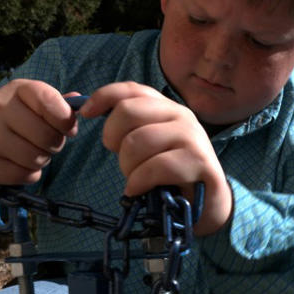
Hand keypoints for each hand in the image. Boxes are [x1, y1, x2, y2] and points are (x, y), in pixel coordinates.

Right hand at [0, 79, 77, 184]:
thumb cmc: (10, 121)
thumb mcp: (30, 104)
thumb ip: (55, 103)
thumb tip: (79, 100)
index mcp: (17, 89)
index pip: (51, 102)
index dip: (67, 121)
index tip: (68, 129)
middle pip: (48, 136)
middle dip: (55, 145)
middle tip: (45, 144)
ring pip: (37, 158)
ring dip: (42, 161)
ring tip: (30, 153)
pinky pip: (25, 175)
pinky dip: (29, 174)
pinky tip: (17, 165)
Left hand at [80, 82, 231, 235]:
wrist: (208, 203)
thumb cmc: (170, 175)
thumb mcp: (147, 145)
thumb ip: (126, 127)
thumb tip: (85, 108)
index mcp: (167, 108)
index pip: (131, 89)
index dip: (103, 96)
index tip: (86, 114)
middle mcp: (181, 115)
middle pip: (127, 112)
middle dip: (113, 139)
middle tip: (122, 160)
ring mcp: (192, 137)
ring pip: (137, 141)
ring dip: (127, 167)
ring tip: (136, 179)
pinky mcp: (199, 161)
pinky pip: (155, 166)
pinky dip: (138, 182)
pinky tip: (139, 190)